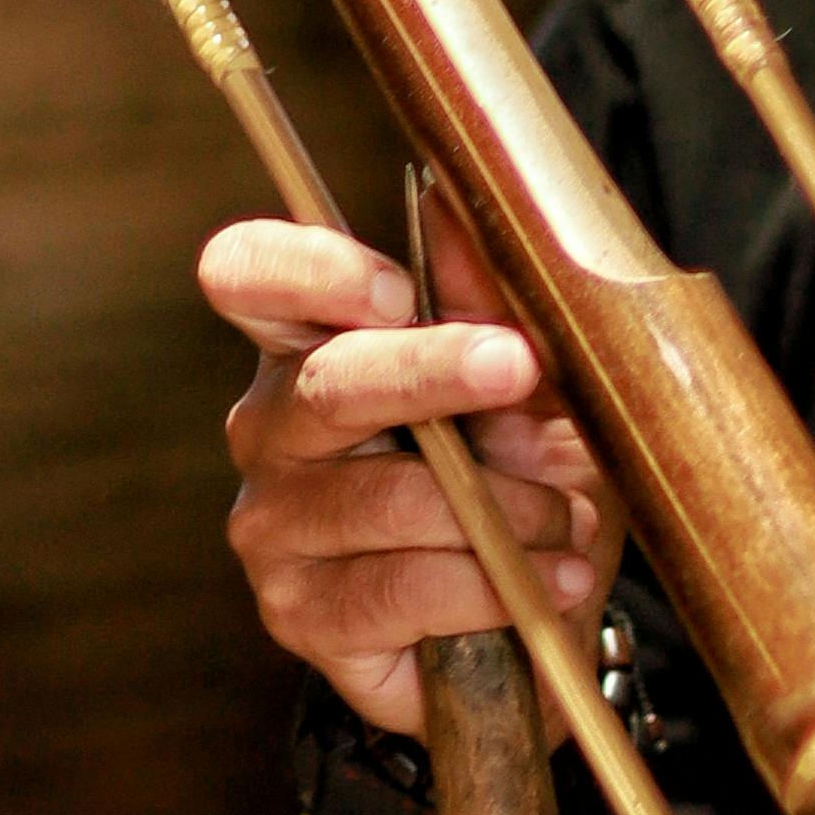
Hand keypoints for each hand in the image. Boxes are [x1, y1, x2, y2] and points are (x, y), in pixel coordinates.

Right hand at [198, 207, 621, 737]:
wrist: (543, 611)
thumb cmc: (527, 476)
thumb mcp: (533, 380)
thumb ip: (490, 297)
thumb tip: (453, 199)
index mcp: (313, 345)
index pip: (248, 274)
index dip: (314, 272)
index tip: (403, 291)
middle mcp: (271, 430)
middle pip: (327, 382)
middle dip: (433, 372)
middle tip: (520, 367)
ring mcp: (274, 527)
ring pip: (383, 498)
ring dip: (501, 507)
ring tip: (565, 521)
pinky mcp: (302, 616)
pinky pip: (399, 591)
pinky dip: (491, 586)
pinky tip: (548, 582)